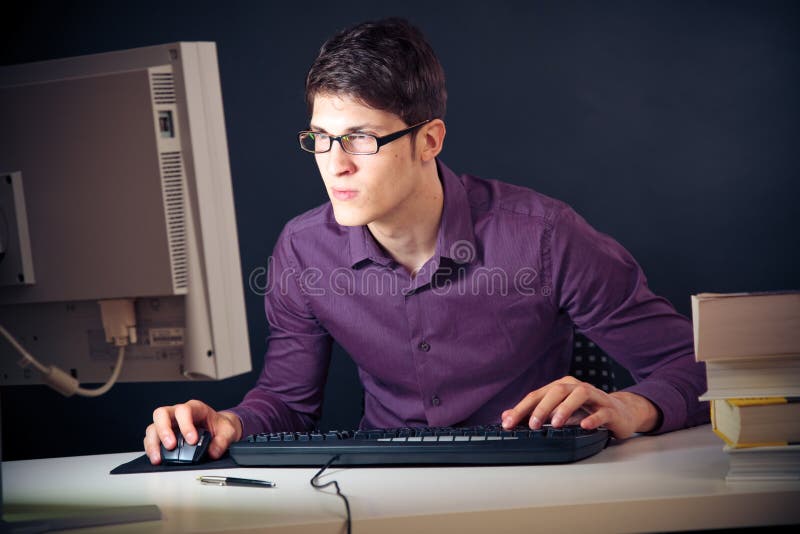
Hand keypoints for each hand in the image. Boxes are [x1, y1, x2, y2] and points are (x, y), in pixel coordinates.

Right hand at [143, 399, 242, 464]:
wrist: (219, 429)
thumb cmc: (221, 426)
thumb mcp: (228, 431)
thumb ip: (222, 441)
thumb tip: (213, 452)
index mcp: (195, 408)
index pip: (184, 410)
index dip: (185, 424)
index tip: (192, 440)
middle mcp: (178, 414)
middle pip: (162, 414)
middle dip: (164, 430)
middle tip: (170, 445)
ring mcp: (169, 424)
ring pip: (153, 427)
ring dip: (153, 442)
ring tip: (159, 457)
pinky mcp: (164, 436)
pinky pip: (151, 440)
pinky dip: (151, 449)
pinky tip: (156, 458)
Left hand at [500, 376, 659, 438]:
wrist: (620, 413)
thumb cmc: (586, 412)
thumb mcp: (557, 412)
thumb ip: (533, 413)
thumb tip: (506, 415)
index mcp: (561, 387)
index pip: (537, 394)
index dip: (521, 408)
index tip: (508, 422)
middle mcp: (576, 387)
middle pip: (556, 391)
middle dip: (542, 408)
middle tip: (532, 424)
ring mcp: (595, 397)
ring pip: (579, 395)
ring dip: (565, 409)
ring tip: (554, 424)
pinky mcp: (610, 409)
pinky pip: (601, 412)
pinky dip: (592, 418)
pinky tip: (584, 426)